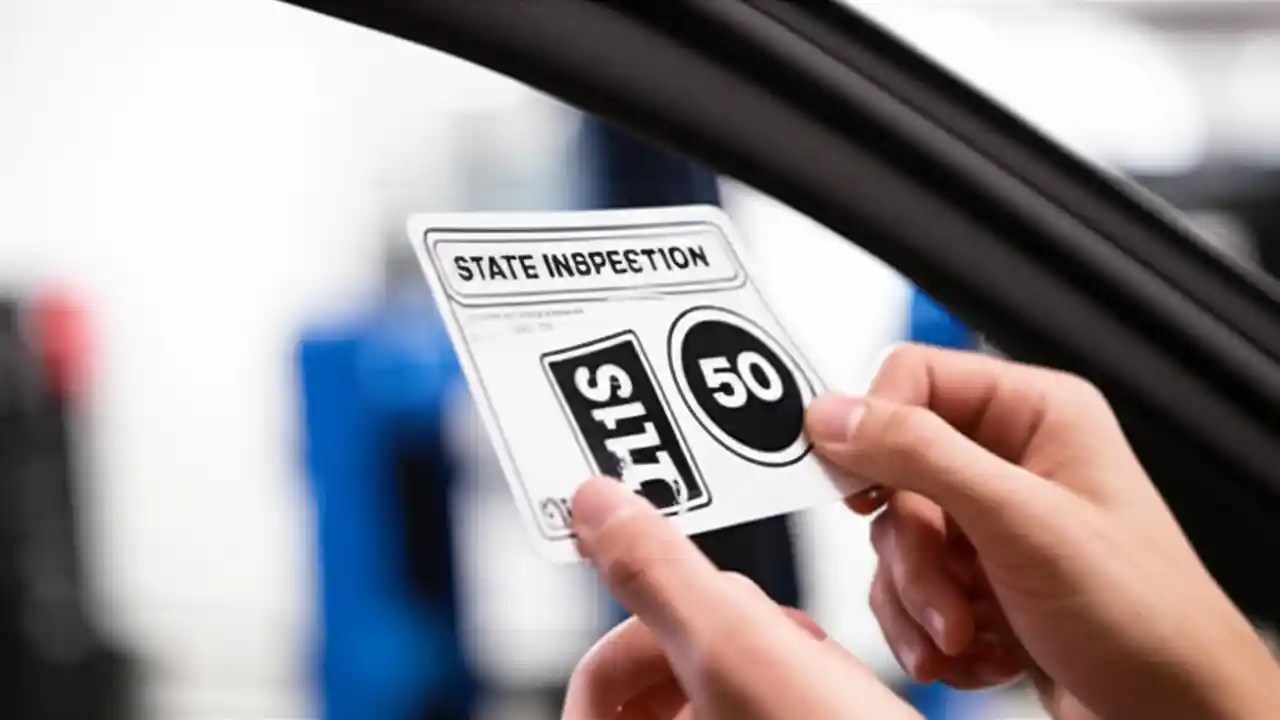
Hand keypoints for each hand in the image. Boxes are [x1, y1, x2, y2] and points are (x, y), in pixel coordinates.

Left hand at [561, 478, 919, 719]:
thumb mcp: (739, 650)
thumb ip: (659, 573)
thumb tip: (593, 508)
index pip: (592, 684)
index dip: (637, 631)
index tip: (681, 603)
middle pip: (652, 683)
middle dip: (710, 636)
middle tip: (753, 630)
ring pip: (713, 687)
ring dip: (758, 649)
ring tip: (800, 651)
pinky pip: (757, 704)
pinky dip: (788, 675)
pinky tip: (824, 673)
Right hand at [806, 344, 1279, 719]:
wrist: (1175, 719)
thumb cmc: (1145, 618)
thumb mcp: (1021, 521)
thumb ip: (922, 456)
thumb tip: (837, 415)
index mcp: (1035, 413)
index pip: (915, 380)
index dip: (876, 431)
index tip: (860, 487)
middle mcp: (1010, 461)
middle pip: (895, 473)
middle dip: (911, 551)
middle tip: (942, 591)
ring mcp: (991, 524)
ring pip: (895, 539)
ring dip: (918, 599)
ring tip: (962, 637)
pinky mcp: (978, 580)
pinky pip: (907, 588)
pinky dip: (927, 630)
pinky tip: (972, 653)